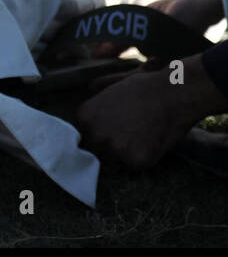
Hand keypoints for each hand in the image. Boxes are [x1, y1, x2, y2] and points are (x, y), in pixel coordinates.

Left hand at [75, 55, 223, 169]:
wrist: (173, 94)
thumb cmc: (143, 89)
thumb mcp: (109, 91)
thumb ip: (96, 104)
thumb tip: (89, 89)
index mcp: (84, 118)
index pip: (82, 137)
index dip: (97, 136)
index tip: (110, 131)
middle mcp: (95, 135)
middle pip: (94, 152)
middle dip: (107, 148)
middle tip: (127, 135)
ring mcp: (114, 149)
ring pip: (113, 162)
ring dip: (123, 155)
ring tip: (140, 136)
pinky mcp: (135, 161)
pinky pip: (134, 167)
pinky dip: (142, 158)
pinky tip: (151, 141)